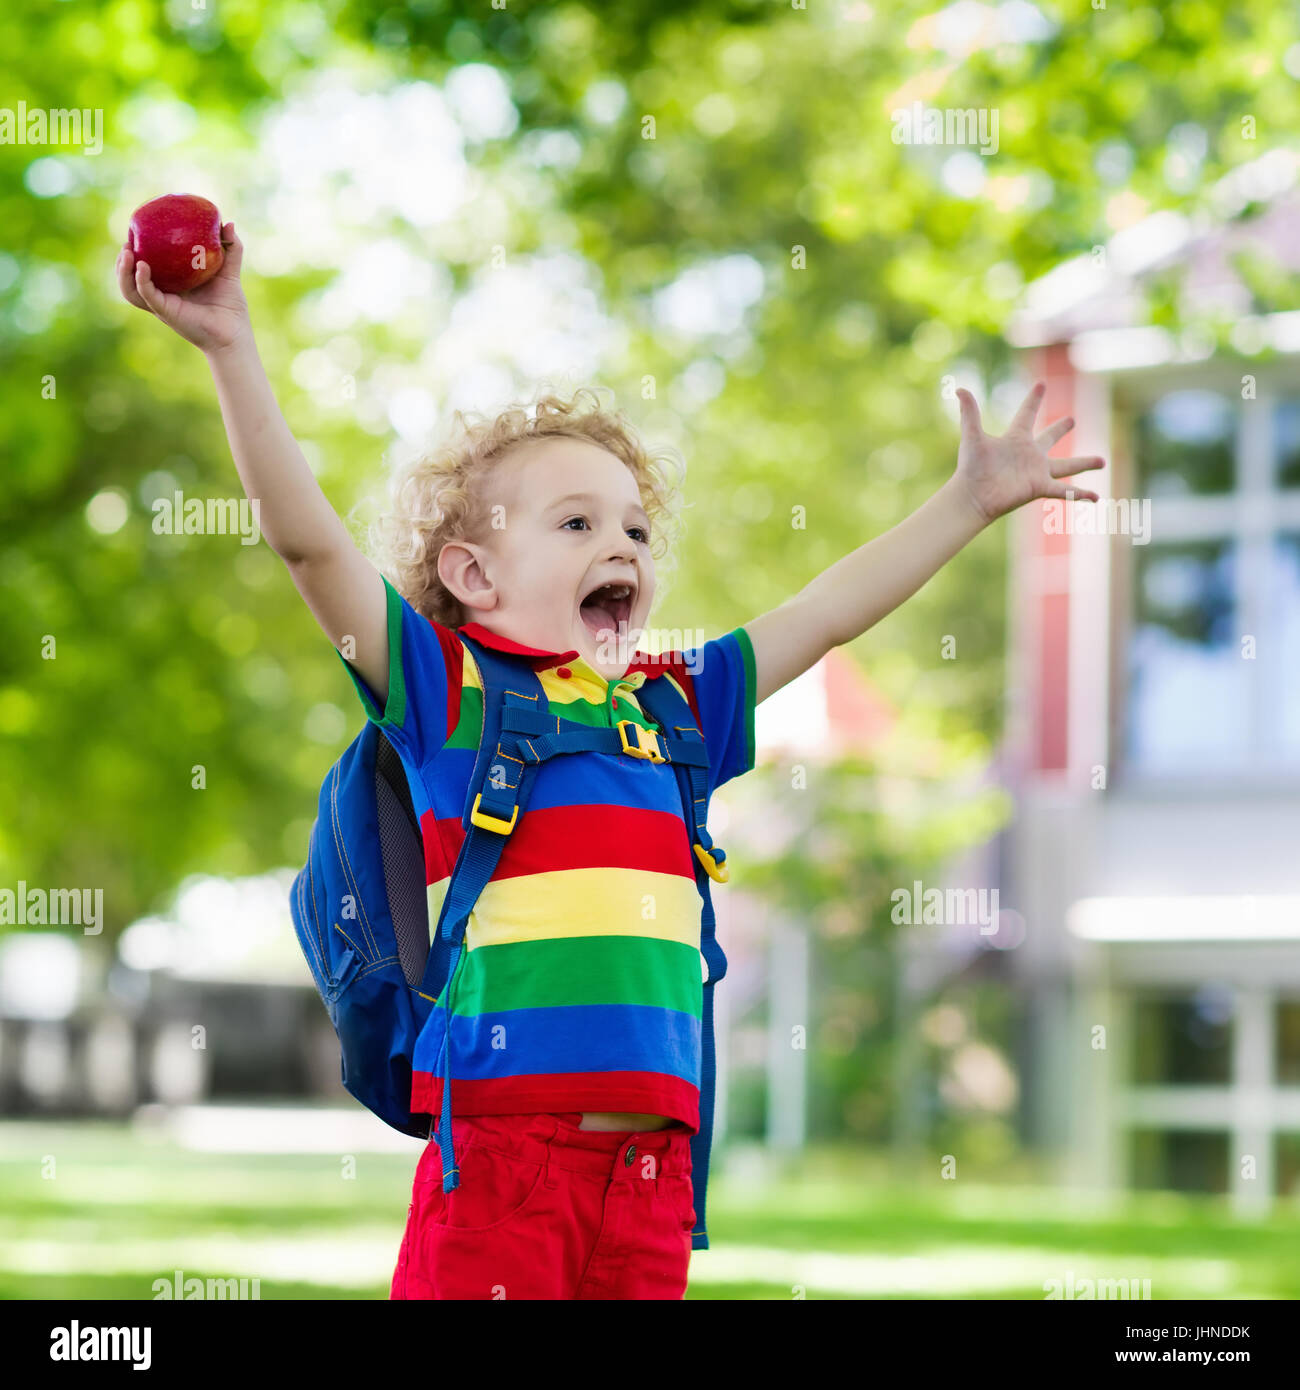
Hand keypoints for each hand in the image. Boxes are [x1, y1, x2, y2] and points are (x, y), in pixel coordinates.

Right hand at [116, 221, 250, 354]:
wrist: (234, 334)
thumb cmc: (231, 307)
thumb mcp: (229, 272)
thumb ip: (230, 249)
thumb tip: (228, 223)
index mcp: (171, 284)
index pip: (146, 265)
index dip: (136, 250)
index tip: (136, 230)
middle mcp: (162, 294)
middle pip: (130, 277)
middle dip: (122, 260)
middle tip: (128, 240)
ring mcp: (162, 304)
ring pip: (130, 289)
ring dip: (122, 271)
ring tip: (126, 252)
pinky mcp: (166, 312)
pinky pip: (147, 295)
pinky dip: (141, 280)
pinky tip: (142, 266)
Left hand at [953, 381, 1104, 523]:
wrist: (972, 496)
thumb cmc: (970, 468)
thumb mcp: (972, 437)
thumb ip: (969, 412)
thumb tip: (959, 388)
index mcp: (1015, 439)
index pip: (1027, 414)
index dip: (1034, 399)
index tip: (1042, 384)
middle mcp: (1029, 454)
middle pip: (1050, 438)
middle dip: (1061, 429)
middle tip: (1072, 419)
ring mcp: (1037, 472)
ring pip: (1067, 466)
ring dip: (1085, 463)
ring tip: (1103, 461)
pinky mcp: (1039, 487)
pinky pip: (1065, 491)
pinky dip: (1080, 494)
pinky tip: (1097, 498)